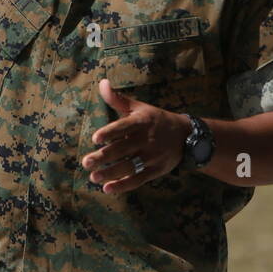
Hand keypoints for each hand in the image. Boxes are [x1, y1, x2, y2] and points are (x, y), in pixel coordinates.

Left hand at [83, 78, 191, 193]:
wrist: (186, 135)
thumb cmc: (155, 119)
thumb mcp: (139, 108)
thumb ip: (118, 99)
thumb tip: (101, 82)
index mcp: (142, 121)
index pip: (124, 127)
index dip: (109, 132)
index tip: (95, 139)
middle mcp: (147, 139)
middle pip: (123, 149)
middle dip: (104, 157)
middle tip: (86, 162)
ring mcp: (152, 156)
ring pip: (129, 166)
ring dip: (110, 173)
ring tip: (93, 177)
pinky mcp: (156, 170)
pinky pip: (138, 179)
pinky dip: (123, 185)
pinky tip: (107, 188)